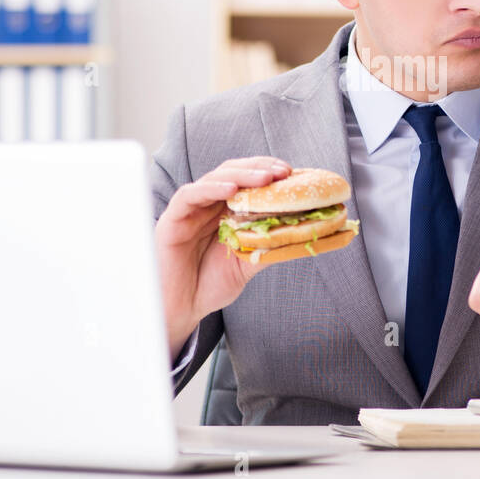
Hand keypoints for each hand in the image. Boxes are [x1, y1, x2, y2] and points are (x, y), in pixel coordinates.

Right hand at [154, 156, 292, 359]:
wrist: (181, 309)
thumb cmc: (209, 285)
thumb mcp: (247, 263)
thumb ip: (269, 245)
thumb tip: (307, 235)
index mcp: (225, 211)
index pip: (248, 181)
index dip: (269, 172)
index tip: (293, 173)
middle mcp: (208, 205)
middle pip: (234, 173)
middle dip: (260, 169)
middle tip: (283, 172)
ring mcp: (190, 209)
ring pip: (215, 179)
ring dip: (241, 174)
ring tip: (265, 177)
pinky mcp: (172, 218)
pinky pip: (190, 195)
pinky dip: (211, 188)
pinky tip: (231, 189)